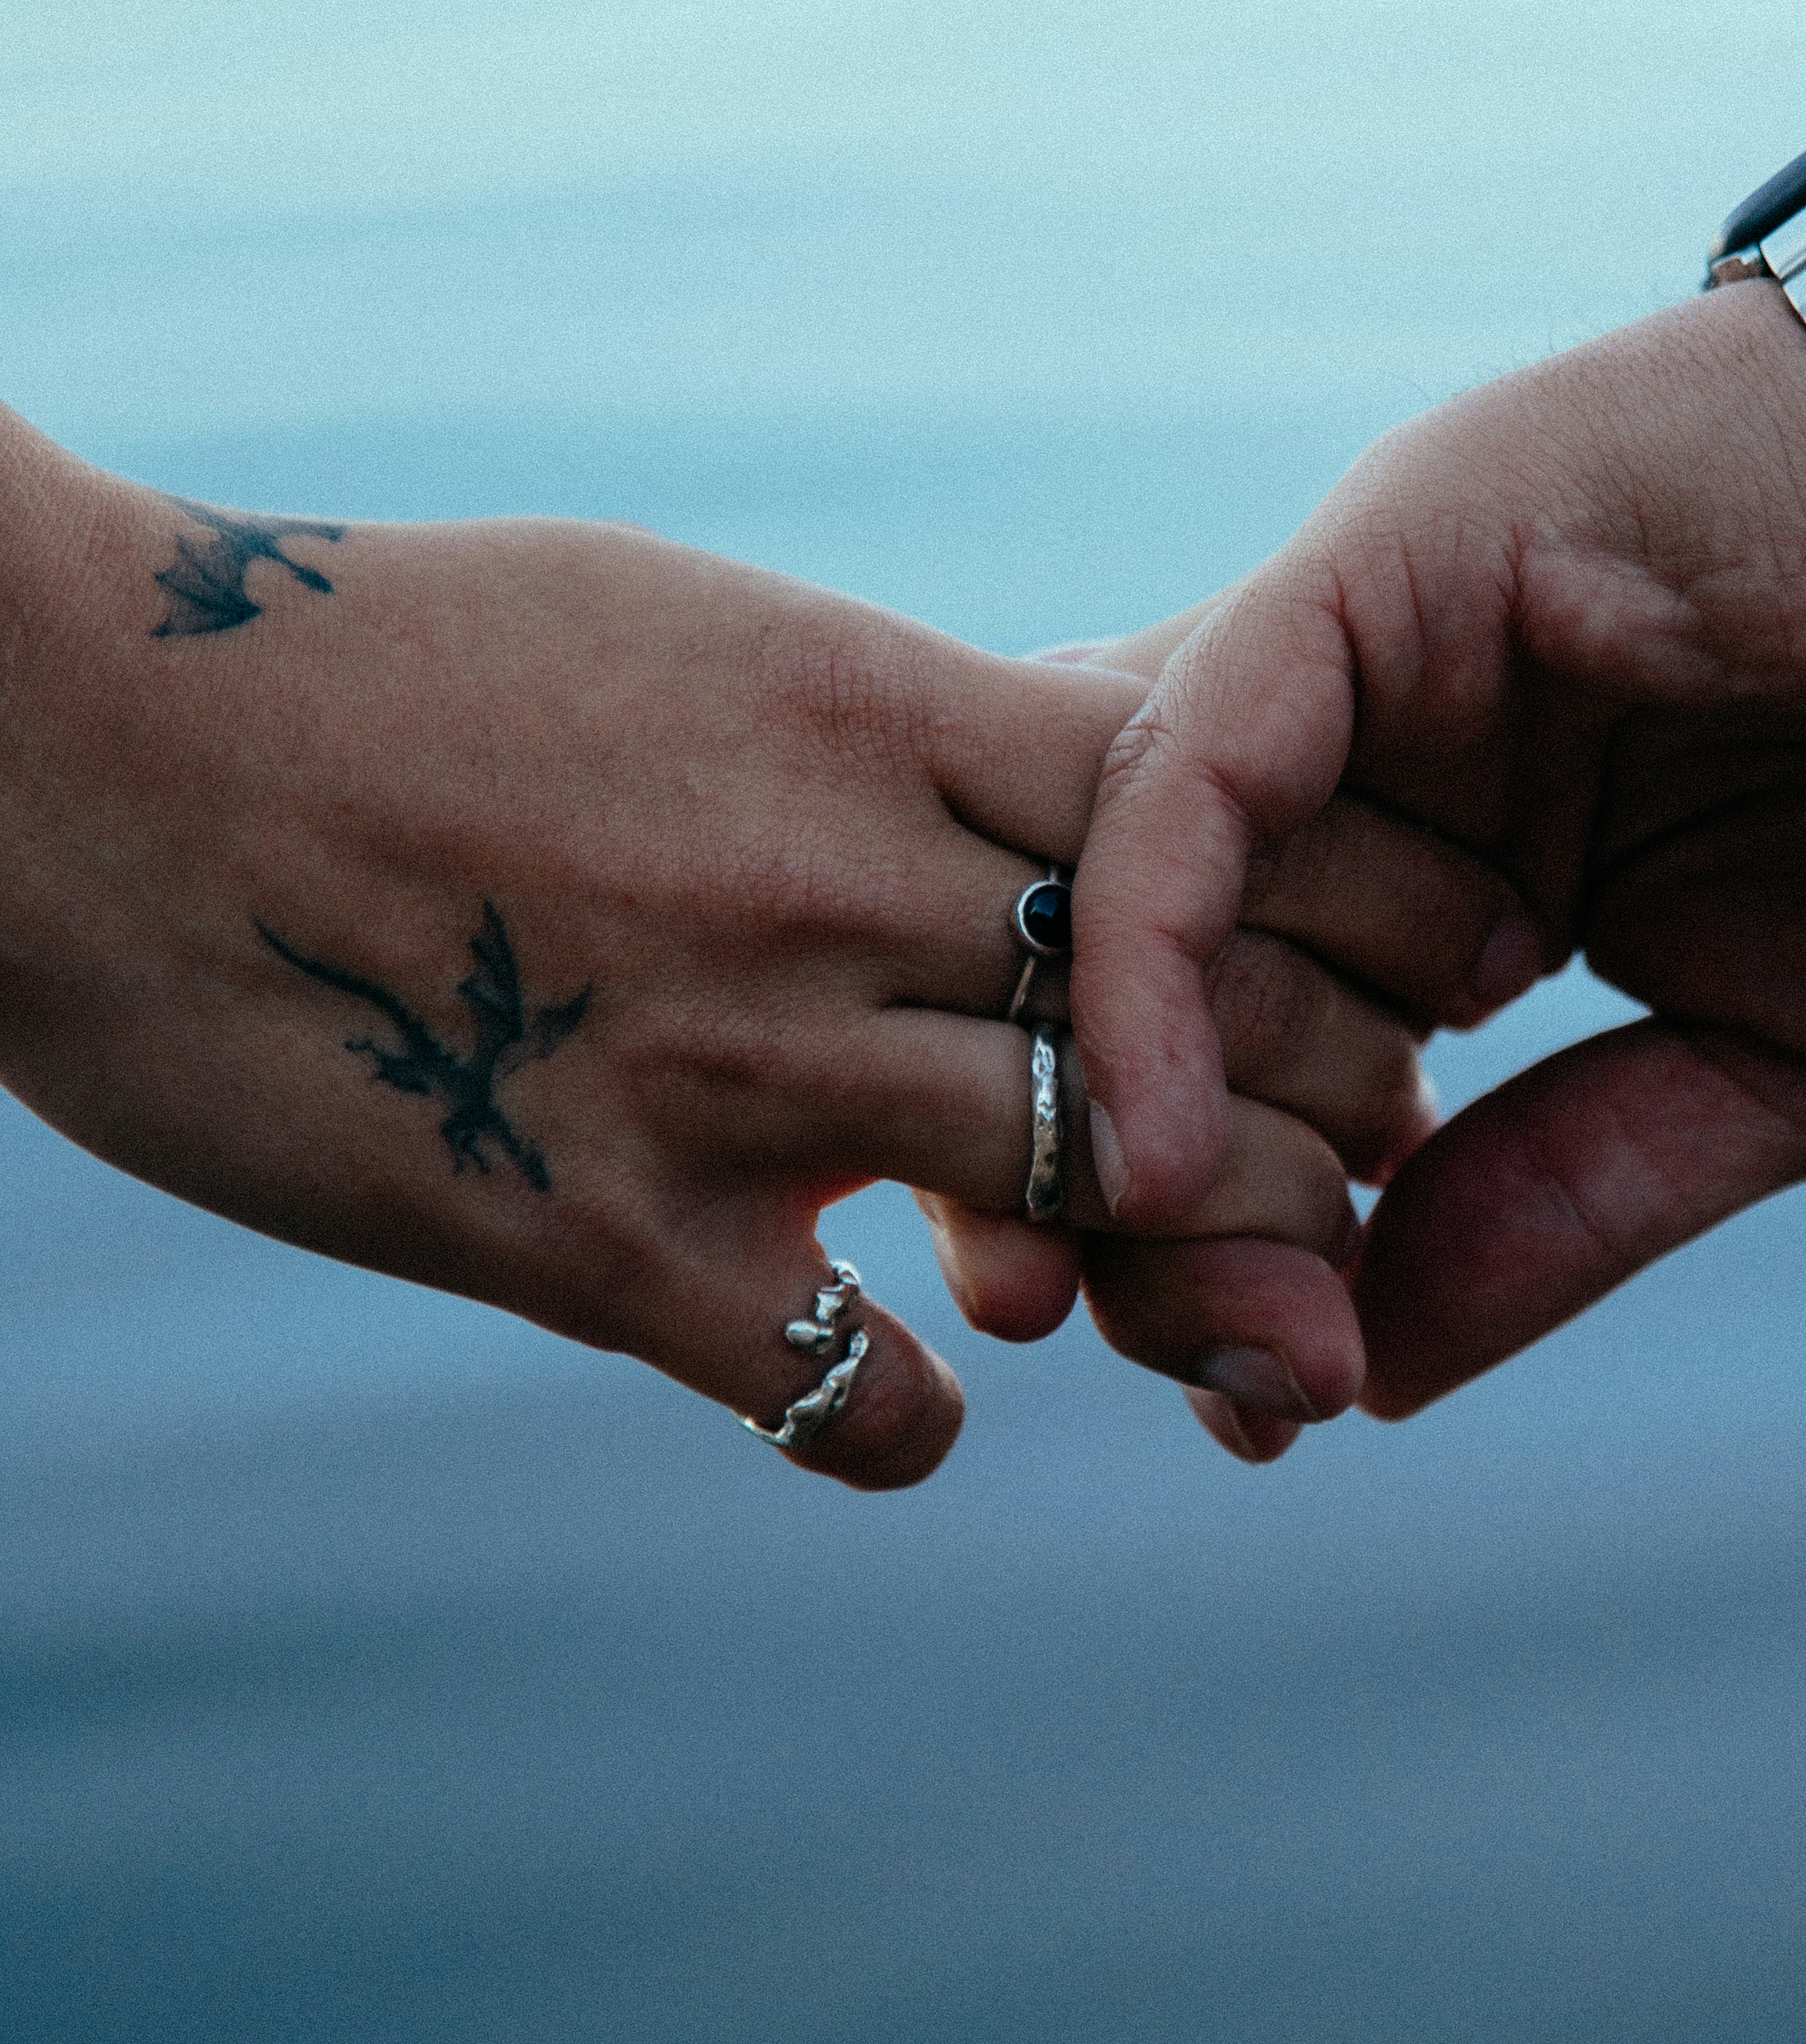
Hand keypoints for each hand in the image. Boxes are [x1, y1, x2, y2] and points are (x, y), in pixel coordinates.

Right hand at [0, 437, 1506, 1484]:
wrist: (78, 739)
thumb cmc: (374, 659)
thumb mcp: (674, 621)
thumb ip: (870, 718)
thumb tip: (1021, 771)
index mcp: (865, 709)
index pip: (1223, 814)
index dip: (1365, 899)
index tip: (1432, 953)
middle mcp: (834, 885)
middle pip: (1217, 1015)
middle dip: (1352, 1103)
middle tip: (1386, 1161)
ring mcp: (722, 1069)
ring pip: (1102, 1193)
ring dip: (1214, 1277)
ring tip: (1258, 1321)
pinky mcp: (588, 1241)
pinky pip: (854, 1391)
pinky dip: (920, 1421)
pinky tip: (931, 1409)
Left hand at [1073, 280, 1805, 1427]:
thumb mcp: (1787, 1058)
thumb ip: (1569, 1198)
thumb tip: (1364, 1378)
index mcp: (1465, 861)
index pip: (1255, 1048)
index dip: (1216, 1236)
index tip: (1259, 1405)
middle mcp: (1383, 753)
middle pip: (1150, 976)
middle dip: (1127, 1192)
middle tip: (1196, 1377)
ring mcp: (1366, 650)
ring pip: (1127, 879)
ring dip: (1103, 1093)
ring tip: (1125, 1290)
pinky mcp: (1377, 559)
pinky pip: (1192, 771)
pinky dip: (1147, 959)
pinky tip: (1149, 1145)